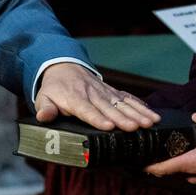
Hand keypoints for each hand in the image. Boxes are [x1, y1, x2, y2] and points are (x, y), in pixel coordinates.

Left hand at [33, 62, 159, 130]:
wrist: (64, 67)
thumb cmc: (54, 88)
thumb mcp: (44, 98)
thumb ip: (45, 108)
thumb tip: (43, 117)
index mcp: (75, 98)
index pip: (87, 110)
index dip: (97, 118)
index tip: (108, 127)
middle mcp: (92, 94)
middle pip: (109, 108)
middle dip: (123, 118)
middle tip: (135, 127)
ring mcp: (104, 92)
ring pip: (122, 103)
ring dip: (137, 113)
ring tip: (150, 122)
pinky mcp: (112, 92)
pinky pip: (128, 98)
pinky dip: (140, 105)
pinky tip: (152, 113)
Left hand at [144, 108, 195, 182]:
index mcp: (195, 162)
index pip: (164, 168)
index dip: (149, 166)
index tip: (137, 162)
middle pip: (170, 170)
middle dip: (158, 161)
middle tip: (148, 149)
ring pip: (181, 171)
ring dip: (173, 163)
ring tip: (165, 149)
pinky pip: (192, 171)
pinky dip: (185, 163)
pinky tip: (186, 151)